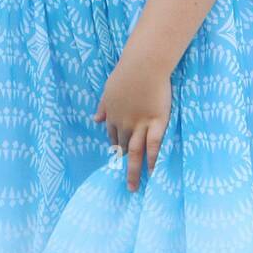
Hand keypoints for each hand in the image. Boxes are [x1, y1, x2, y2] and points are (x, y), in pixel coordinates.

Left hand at [93, 56, 172, 192]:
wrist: (143, 64)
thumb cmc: (127, 72)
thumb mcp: (109, 89)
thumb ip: (103, 106)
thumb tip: (95, 120)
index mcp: (112, 115)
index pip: (112, 136)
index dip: (115, 147)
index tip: (117, 158)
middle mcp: (124, 123)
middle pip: (122, 148)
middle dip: (123, 165)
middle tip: (125, 183)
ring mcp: (140, 124)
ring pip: (134, 152)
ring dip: (133, 171)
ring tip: (133, 188)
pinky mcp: (156, 122)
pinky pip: (153, 145)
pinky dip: (152, 159)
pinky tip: (152, 172)